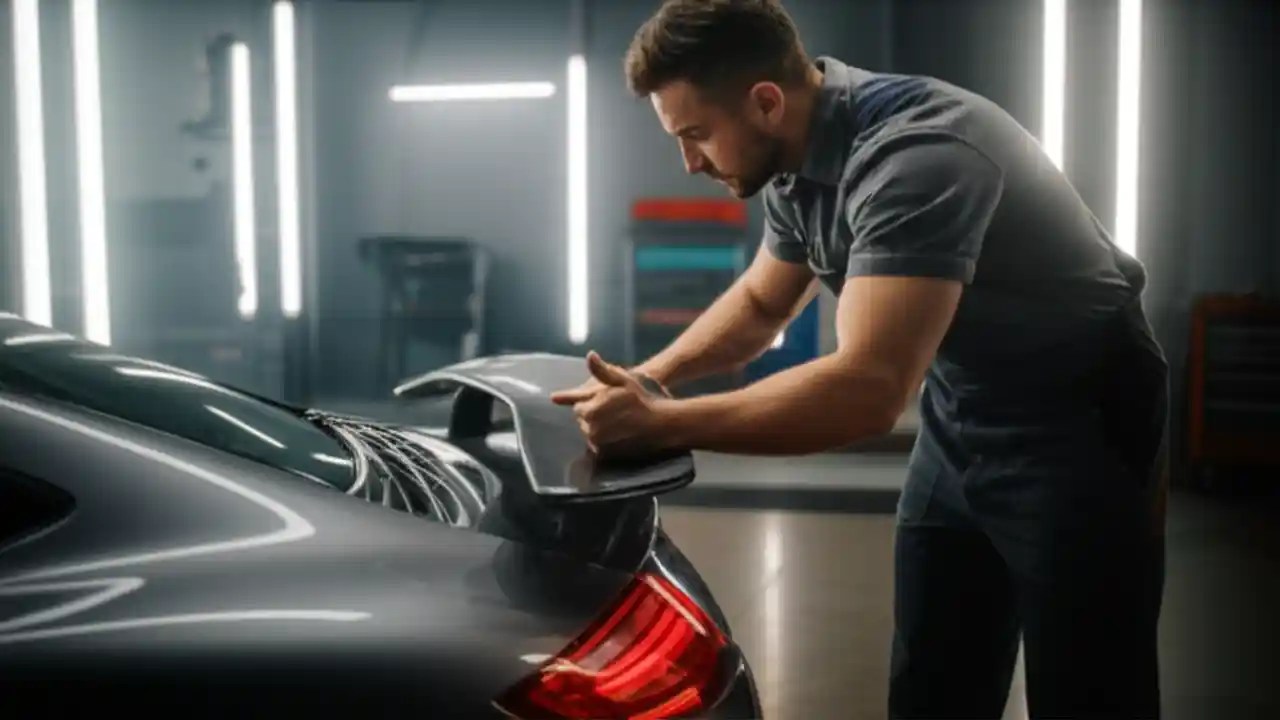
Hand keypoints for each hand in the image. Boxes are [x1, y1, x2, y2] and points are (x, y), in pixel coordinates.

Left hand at [551, 352, 672, 457]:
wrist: (661, 423)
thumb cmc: (641, 399)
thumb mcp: (622, 380)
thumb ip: (601, 370)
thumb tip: (590, 355)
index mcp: (590, 410)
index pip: (578, 407)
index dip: (590, 402)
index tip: (604, 400)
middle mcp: (590, 429)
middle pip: (582, 421)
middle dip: (592, 415)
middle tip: (611, 410)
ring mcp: (598, 444)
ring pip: (590, 433)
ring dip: (597, 427)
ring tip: (616, 421)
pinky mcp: (607, 455)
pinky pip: (598, 446)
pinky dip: (603, 440)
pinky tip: (617, 432)